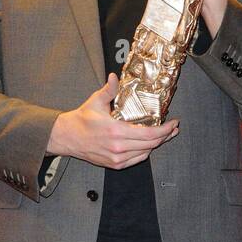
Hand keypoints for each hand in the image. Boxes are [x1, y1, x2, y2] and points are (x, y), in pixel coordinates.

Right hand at [48, 73, 178, 168]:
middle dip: (165, 136)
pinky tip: (149, 145)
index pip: (149, 134)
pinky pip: (136, 159)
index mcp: (116, 131)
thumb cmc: (82, 120)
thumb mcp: (96, 101)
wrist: (68, 137)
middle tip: (172, 129)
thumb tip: (115, 76)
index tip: (173, 123)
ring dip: (156, 144)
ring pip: (146, 153)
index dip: (165, 130)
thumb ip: (109, 89)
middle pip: (151, 144)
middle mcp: (118, 147)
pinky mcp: (114, 164)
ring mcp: (117, 158)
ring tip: (163, 136)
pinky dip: (145, 152)